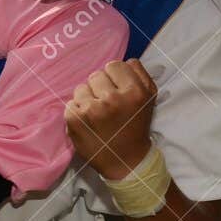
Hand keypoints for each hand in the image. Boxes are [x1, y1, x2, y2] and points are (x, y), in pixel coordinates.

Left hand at [65, 59, 156, 179]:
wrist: (125, 160)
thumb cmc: (136, 126)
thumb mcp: (149, 98)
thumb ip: (139, 74)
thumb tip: (125, 60)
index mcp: (134, 92)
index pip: (114, 65)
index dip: (115, 77)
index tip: (117, 90)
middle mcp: (112, 99)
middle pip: (96, 75)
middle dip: (100, 87)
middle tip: (107, 105)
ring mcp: (91, 109)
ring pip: (81, 87)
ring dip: (87, 98)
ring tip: (97, 114)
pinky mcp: (74, 119)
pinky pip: (71, 102)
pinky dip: (77, 110)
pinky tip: (88, 122)